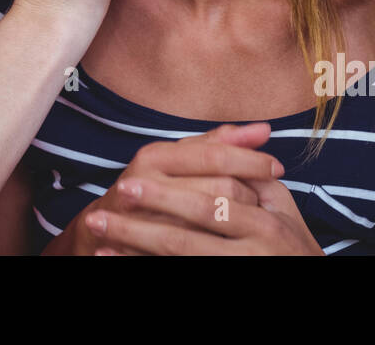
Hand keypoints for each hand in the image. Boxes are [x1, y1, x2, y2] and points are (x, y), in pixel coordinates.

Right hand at [57, 123, 291, 255]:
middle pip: (219, 187)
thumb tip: (263, 129)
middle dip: (249, 197)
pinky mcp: (140, 243)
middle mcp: (145, 181)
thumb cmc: (148, 191)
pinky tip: (228, 241)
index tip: (277, 168)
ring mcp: (141, 215)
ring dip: (236, 222)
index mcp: (156, 156)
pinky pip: (191, 244)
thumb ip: (216, 145)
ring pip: (213, 218)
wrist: (97, 232)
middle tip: (263, 204)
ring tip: (245, 224)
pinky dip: (216, 242)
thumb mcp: (178, 162)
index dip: (251, 161)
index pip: (215, 154)